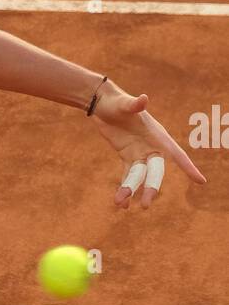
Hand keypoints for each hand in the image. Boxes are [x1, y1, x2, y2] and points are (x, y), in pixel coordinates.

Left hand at [88, 80, 206, 208]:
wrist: (103, 104)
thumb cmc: (117, 102)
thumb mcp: (125, 104)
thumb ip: (134, 104)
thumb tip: (143, 99)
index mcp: (158, 136)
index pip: (177, 154)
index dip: (188, 167)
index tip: (201, 181)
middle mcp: (152, 147)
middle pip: (155, 172)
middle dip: (151, 188)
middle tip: (146, 205)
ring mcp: (139, 153)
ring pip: (139, 176)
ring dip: (131, 190)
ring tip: (121, 204)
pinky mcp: (127, 156)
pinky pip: (128, 175)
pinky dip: (124, 188)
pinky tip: (121, 203)